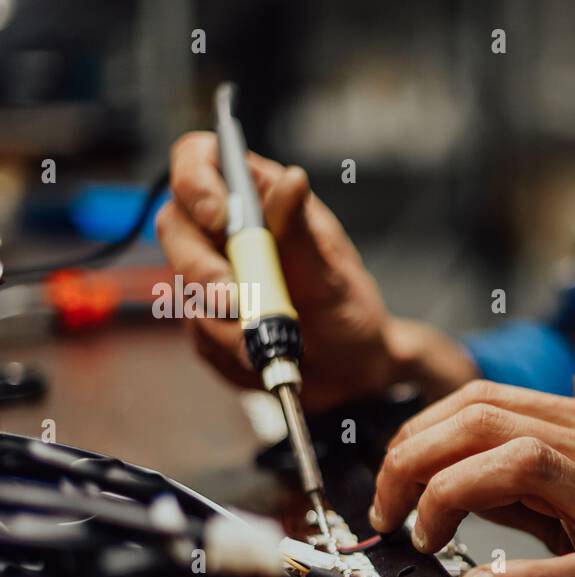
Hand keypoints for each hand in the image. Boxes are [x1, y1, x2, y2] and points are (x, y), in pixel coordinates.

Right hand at [156, 132, 476, 410]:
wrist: (348, 368)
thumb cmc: (346, 308)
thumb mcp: (329, 269)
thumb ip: (299, 229)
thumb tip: (292, 179)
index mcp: (254, 197)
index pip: (198, 159)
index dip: (195, 181)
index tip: (218, 218)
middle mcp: (222, 230)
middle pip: (175, 227)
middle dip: (202, 270)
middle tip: (235, 303)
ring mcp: (208, 274)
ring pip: (184, 287)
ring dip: (226, 322)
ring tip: (274, 340)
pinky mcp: (204, 318)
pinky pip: (198, 331)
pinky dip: (231, 348)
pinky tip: (263, 353)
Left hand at [368, 380, 574, 576]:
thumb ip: (530, 488)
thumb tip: (451, 482)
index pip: (487, 401)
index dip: (421, 433)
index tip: (394, 477)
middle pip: (488, 420)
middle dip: (414, 457)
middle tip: (387, 507)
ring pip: (520, 464)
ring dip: (447, 496)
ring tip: (421, 536)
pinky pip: (571, 569)